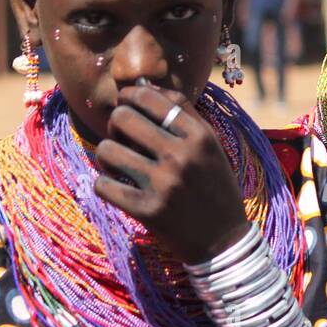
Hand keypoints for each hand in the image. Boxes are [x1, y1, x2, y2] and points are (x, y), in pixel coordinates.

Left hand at [94, 81, 249, 262]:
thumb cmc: (215, 187)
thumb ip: (183, 115)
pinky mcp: (147, 210)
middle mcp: (182, 156)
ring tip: (117, 163)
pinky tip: (117, 186)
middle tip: (122, 138)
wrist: (224, 240)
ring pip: (106, 150)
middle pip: (123, 118)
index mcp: (200, 136)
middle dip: (115, 124)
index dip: (130, 95)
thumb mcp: (210, 146)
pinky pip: (103, 185)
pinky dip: (104, 184)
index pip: (151, 98)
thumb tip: (143, 86)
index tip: (126, 103)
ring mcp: (164, 184)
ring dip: (106, 155)